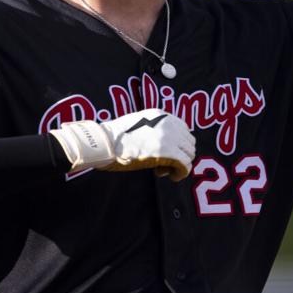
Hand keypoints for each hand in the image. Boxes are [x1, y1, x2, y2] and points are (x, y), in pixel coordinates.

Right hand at [49, 108, 196, 181]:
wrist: (103, 144)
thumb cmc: (114, 139)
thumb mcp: (138, 124)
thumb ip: (155, 129)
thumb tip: (169, 145)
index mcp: (161, 115)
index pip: (184, 130)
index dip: (177, 144)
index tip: (166, 153)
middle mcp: (169, 123)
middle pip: (189, 143)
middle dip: (180, 155)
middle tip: (164, 163)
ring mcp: (169, 137)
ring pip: (189, 154)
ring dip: (179, 164)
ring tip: (162, 169)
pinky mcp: (168, 153)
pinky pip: (185, 165)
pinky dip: (180, 173)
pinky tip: (170, 176)